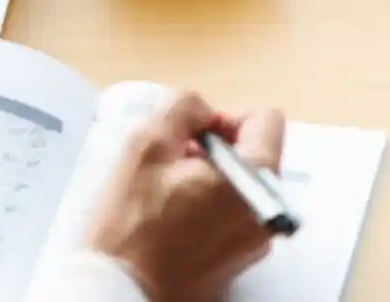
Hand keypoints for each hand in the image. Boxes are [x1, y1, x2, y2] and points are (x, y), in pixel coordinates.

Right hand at [87, 92, 284, 301]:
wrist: (122, 292)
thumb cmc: (130, 225)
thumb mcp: (145, 147)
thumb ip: (181, 110)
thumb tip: (200, 107)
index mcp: (253, 178)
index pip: (264, 119)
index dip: (223, 115)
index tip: (190, 133)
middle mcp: (267, 211)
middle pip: (252, 154)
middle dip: (212, 149)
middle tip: (168, 163)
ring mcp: (255, 240)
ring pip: (239, 185)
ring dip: (206, 178)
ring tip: (162, 192)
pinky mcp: (238, 260)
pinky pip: (232, 215)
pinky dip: (205, 207)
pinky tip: (168, 217)